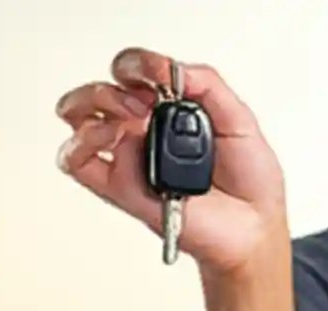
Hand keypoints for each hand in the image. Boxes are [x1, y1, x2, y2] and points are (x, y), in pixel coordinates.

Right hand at [54, 47, 288, 275]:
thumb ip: (206, 84)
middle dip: (111, 85)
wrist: (250, 228)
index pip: (132, 73)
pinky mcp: (118, 187)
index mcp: (169, 110)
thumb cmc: (247, 183)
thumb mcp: (238, 118)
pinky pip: (77, 162)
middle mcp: (142, 132)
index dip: (136, 64)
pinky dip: (83, 142)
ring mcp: (127, 159)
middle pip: (97, 93)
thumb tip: (170, 70)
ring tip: (129, 119)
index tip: (156, 71)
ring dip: (95, 106)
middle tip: (141, 100)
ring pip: (79, 120)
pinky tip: (114, 139)